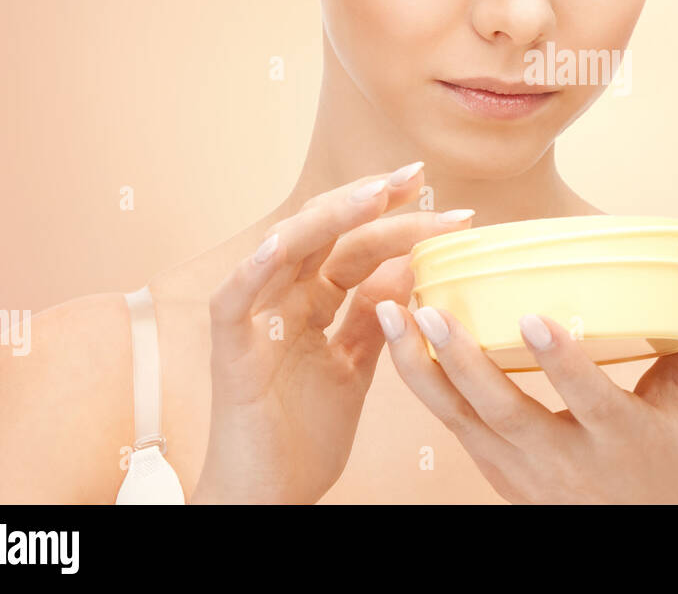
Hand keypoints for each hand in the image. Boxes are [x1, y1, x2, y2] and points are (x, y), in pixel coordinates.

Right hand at [191, 162, 474, 503]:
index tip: (447, 203)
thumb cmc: (305, 437)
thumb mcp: (356, 367)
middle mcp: (282, 300)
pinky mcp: (230, 351)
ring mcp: (254, 320)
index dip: (397, 220)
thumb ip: (376, 319)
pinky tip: (280, 245)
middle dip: (373, 202)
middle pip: (328, 235)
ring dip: (329, 218)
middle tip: (419, 178)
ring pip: (285, 249)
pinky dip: (253, 270)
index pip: (355, 244)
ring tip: (377, 195)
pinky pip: (234, 300)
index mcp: (311, 303)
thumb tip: (413, 269)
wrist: (268, 498)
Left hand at [375, 256, 677, 503]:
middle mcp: (561, 460)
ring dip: (420, 368)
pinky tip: (397, 338)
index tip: (533, 318)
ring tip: (392, 313)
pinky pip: (447, 423)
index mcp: (617, 439)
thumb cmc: (662, 461)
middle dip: (463, 363)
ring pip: (458, 420)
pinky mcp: (490, 468)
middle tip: (430, 311)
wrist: (635, 537)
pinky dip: (420, 382)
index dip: (560, 362)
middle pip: (504, 412)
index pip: (587, 400)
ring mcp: (517, 470)